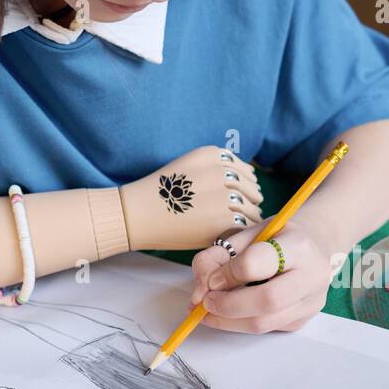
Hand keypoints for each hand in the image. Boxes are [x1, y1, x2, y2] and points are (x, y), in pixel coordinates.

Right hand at [119, 145, 263, 250]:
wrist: (136, 214)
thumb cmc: (162, 194)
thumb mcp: (189, 167)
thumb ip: (216, 168)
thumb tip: (252, 178)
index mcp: (211, 155)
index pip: (243, 169)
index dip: (247, 184)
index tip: (244, 194)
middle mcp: (219, 171)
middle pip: (250, 186)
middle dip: (251, 199)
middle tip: (248, 210)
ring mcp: (222, 195)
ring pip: (251, 205)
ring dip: (251, 215)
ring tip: (243, 223)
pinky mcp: (222, 219)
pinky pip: (247, 223)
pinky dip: (245, 229)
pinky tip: (236, 233)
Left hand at [188, 220, 333, 333]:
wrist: (312, 249)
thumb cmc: (276, 240)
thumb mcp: (246, 235)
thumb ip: (217, 257)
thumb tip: (199, 293)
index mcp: (298, 245)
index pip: (256, 263)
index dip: (227, 274)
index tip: (212, 278)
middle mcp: (312, 276)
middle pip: (267, 301)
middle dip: (228, 306)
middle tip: (206, 302)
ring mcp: (311, 302)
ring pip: (264, 323)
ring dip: (228, 321)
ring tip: (208, 311)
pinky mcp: (302, 321)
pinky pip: (265, 329)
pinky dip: (239, 324)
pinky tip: (229, 313)